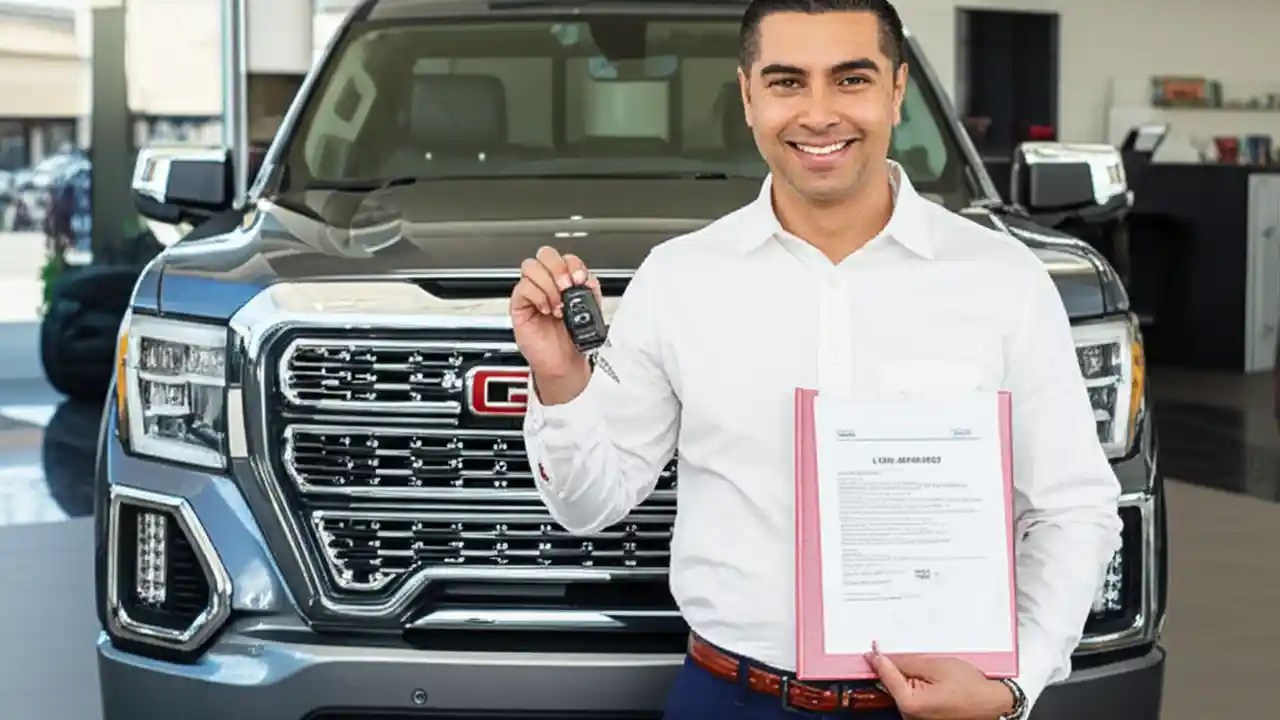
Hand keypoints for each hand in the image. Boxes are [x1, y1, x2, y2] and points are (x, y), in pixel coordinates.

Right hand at [510, 245, 602, 402]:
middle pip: (544, 254)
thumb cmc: (574, 338)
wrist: (565, 362)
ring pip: (531, 267)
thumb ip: (589, 289)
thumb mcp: (589, 309)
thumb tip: (585, 277)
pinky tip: (547, 310)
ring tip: (557, 304)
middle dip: (558, 268)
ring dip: (548, 284)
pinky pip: (523, 288)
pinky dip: (538, 296)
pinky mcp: (520, 305)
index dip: (572, 264)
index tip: (580, 279)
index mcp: (565, 280)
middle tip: (567, 287)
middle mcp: (547, 283)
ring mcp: (532, 292)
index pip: (564, 256)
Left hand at [865, 645, 1013, 719]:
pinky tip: (930, 678)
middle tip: (901, 651)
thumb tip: (887, 658)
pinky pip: (914, 697)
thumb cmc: (970, 687)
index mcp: (910, 703)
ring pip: (904, 690)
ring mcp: (917, 718)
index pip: (886, 675)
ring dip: (908, 676)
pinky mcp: (925, 717)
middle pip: (894, 684)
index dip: (878, 658)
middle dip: (896, 667)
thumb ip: (907, 662)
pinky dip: (917, 685)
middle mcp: (910, 715)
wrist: (993, 703)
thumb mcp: (935, 666)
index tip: (871, 649)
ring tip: (926, 667)